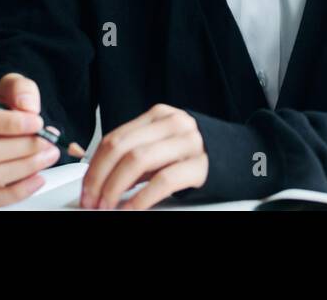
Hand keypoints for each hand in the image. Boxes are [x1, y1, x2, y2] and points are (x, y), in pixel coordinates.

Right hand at [0, 72, 62, 206]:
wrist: (2, 119)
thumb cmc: (3, 102)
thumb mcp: (13, 85)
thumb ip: (21, 89)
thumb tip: (27, 106)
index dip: (9, 124)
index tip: (37, 122)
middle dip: (24, 147)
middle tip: (48, 141)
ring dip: (26, 166)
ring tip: (49, 154)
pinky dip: (20, 190)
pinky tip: (38, 177)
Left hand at [79, 104, 208, 209]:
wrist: (241, 155)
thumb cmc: (197, 153)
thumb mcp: (165, 144)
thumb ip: (137, 152)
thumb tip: (99, 177)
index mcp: (160, 115)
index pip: (114, 138)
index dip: (92, 166)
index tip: (85, 189)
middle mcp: (173, 124)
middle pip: (120, 148)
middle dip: (98, 178)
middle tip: (91, 201)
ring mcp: (188, 142)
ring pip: (137, 161)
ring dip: (114, 188)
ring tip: (107, 206)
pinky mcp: (201, 165)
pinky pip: (162, 182)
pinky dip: (140, 199)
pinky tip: (131, 210)